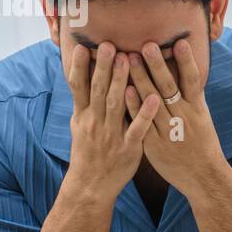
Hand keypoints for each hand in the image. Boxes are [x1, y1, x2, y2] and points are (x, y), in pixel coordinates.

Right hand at [64, 43, 160, 200]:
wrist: (90, 186)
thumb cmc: (88, 152)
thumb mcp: (79, 125)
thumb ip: (83, 102)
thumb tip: (79, 77)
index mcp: (83, 116)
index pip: (78, 86)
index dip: (80, 67)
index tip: (82, 46)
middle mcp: (95, 122)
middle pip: (98, 90)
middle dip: (103, 67)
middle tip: (108, 45)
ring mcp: (111, 135)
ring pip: (116, 104)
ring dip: (121, 82)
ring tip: (127, 60)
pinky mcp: (128, 148)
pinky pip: (137, 128)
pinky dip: (144, 113)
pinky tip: (153, 97)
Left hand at [125, 40, 228, 198]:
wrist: (203, 176)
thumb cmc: (203, 145)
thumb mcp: (202, 118)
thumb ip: (193, 98)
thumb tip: (189, 75)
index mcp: (198, 108)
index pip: (193, 80)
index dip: (187, 61)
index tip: (179, 42)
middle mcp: (184, 116)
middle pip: (169, 86)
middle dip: (157, 65)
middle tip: (146, 44)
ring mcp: (169, 130)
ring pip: (153, 101)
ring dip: (140, 78)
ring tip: (127, 59)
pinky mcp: (155, 143)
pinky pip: (143, 121)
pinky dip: (134, 105)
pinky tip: (124, 90)